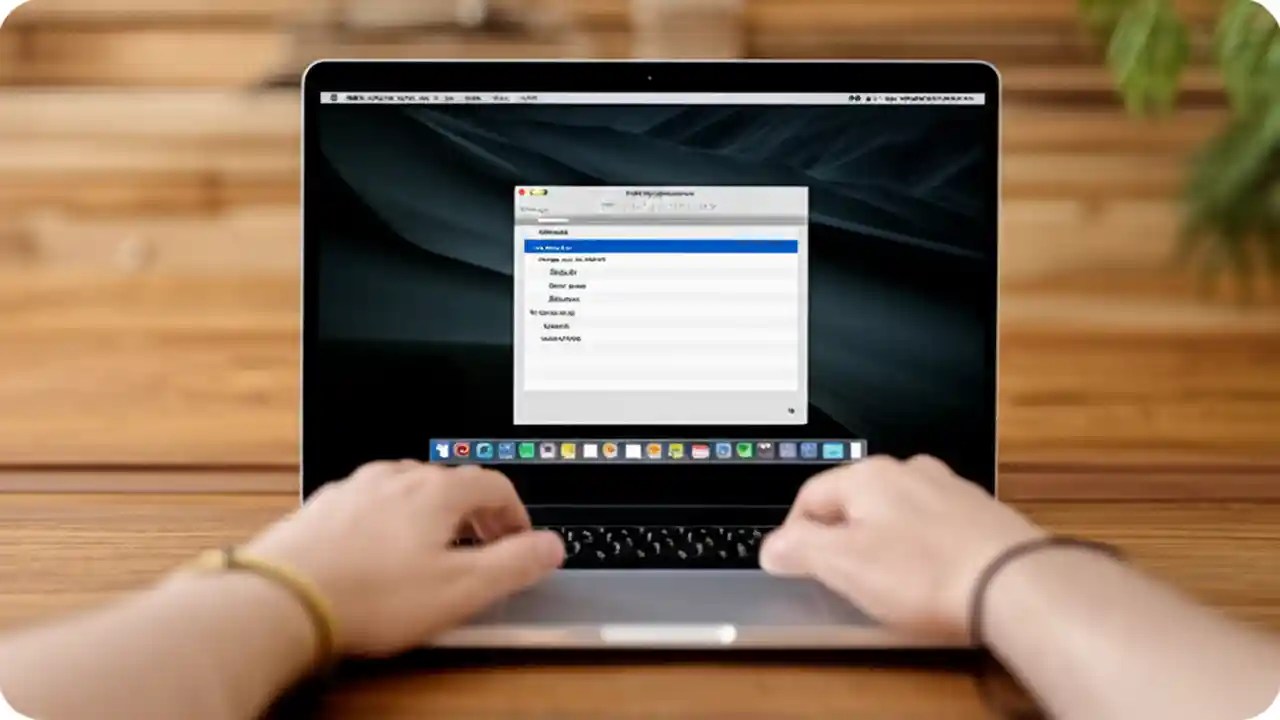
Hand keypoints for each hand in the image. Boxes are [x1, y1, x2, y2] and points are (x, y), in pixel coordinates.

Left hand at [242, 461, 563, 655]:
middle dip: (474, 514)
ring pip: (407, 490)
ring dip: (429, 516)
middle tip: (482, 548)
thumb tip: (549, 547)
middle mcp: (395, 478)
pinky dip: (388, 523)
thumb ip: (513, 564)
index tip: (517, 539)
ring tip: (431, 553)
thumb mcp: (461, 589)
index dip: (515, 514)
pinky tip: (380, 558)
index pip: (494, 484)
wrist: (282, 600)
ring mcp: (355, 489)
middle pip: (451, 482)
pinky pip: (370, 506)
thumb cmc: (369, 596)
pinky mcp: (324, 509)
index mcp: (436, 490)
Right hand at [760, 455, 1042, 638]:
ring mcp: (948, 491)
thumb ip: (800, 549)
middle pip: (854, 504)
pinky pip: (932, 531)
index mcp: (868, 475)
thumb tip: (776, 546)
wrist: (1013, 584)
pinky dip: (922, 553)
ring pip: (896, 516)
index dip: (794, 536)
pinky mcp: (978, 516)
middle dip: (842, 540)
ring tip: (889, 585)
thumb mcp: (843, 565)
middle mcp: (909, 472)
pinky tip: (928, 582)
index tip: (793, 564)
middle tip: (840, 579)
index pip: (809, 497)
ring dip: (884, 546)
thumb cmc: (930, 573)